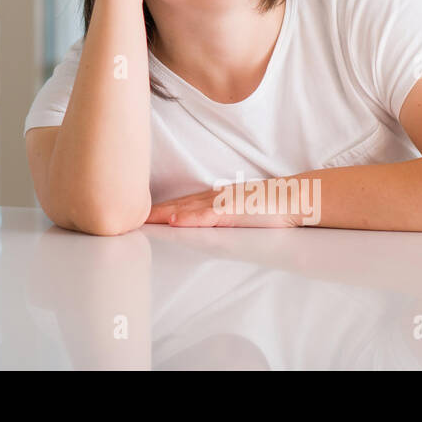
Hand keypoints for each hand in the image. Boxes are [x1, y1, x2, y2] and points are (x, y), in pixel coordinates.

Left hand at [146, 185, 301, 227]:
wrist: (294, 197)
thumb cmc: (269, 206)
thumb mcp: (238, 211)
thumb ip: (219, 216)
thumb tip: (201, 224)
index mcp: (213, 200)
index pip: (180, 205)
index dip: (159, 210)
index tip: (138, 215)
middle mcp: (213, 198)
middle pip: (177, 204)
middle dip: (153, 211)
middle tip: (127, 216)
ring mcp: (223, 203)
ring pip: (187, 208)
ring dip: (164, 214)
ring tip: (143, 219)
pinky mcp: (235, 209)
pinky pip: (209, 215)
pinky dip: (191, 217)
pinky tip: (176, 221)